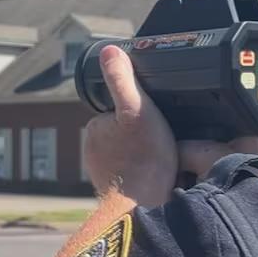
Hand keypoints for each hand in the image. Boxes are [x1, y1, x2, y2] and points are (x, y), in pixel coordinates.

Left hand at [82, 46, 257, 205]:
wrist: (146, 206)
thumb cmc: (144, 159)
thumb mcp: (138, 109)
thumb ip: (122, 80)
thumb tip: (109, 50)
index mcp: (96, 128)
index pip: (119, 109)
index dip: (140, 111)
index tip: (156, 120)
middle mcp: (94, 151)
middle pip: (126, 132)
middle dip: (142, 134)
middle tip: (162, 141)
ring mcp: (102, 173)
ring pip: (129, 154)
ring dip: (144, 154)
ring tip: (163, 158)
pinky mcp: (114, 194)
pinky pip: (132, 175)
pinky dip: (144, 174)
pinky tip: (158, 176)